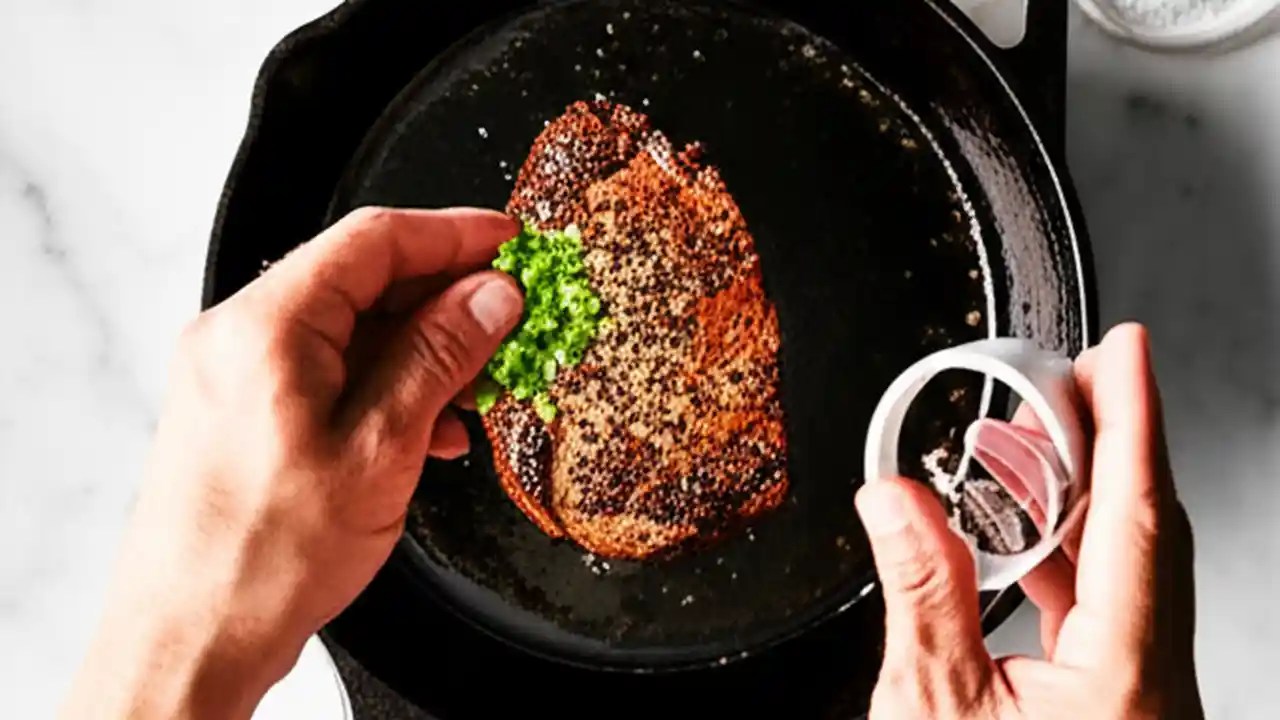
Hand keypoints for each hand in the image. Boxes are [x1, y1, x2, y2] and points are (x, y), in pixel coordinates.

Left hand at [62, 207, 522, 719]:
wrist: (191, 640)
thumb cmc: (262, 558)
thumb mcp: (378, 446)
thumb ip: (438, 356)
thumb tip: (490, 294)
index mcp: (265, 325)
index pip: (373, 240)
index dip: (453, 233)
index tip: (511, 243)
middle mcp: (241, 337)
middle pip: (362, 282)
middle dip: (444, 300)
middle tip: (511, 321)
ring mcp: (240, 376)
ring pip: (352, 332)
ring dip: (422, 352)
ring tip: (478, 391)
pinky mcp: (247, 415)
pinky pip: (331, 374)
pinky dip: (387, 389)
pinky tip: (430, 429)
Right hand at [854, 324, 1201, 718]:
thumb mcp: (933, 705)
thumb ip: (922, 596)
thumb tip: (895, 500)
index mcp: (1123, 675)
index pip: (1134, 516)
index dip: (1130, 419)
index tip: (1126, 350)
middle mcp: (1153, 681)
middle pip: (1145, 528)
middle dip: (1110, 438)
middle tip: (1073, 375)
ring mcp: (1143, 694)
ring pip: (1132, 565)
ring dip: (1083, 494)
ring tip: (1034, 442)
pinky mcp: (1120, 704)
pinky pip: (1113, 604)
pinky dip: (1070, 551)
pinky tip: (1028, 532)